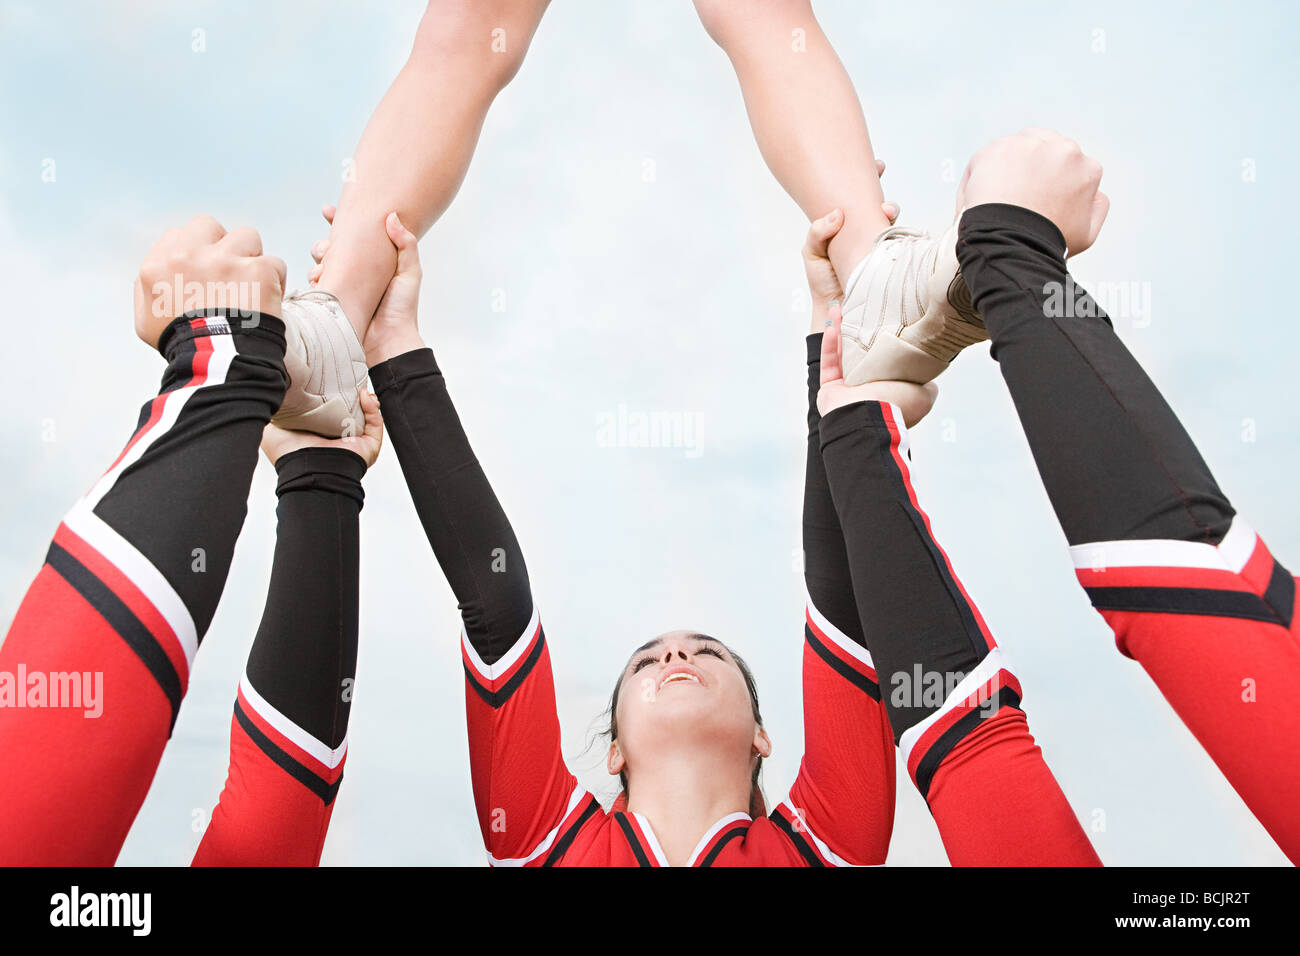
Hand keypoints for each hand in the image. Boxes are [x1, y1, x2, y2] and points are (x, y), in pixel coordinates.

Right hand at [134, 215, 286, 347]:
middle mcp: (189, 256)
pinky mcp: (257, 270)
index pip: (179, 235)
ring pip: (246, 236)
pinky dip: (275, 280)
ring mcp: (225, 260)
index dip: (196, 251)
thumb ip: (145, 288)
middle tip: (229, 271)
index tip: (206, 272)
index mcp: (158, 265)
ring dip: (251, 256)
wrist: (218, 363)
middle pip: (208, 225)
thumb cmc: (182, 346)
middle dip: (221, 244)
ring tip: (251, 283)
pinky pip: (274, 263)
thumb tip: (156, 268)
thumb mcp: (146, 320)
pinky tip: (269, 299)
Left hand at [260, 388, 384, 467]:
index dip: (330, 392)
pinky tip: (366, 396)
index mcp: (317, 432)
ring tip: (359, 385)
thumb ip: (273, 412)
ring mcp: (355, 441)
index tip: (329, 377)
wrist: (306, 469)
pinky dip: (374, 408)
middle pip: (350, 410)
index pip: (328, 409)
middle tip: (348, 377)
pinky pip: (376, 422)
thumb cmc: (289, 454)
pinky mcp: (369, 445)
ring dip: (366, 399)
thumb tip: (270, 393)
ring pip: (367, 415)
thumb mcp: (271, 428)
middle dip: (352, 392)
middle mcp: (337, 437)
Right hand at [309, 207, 423, 365]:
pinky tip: (319, 282)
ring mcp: (343, 288)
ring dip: (318, 262)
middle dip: (324, 244)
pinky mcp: (332, 302)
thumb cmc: (403, 309)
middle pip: (332, 249)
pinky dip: (315, 281)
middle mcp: (357, 274)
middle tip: (326, 249)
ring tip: (324, 268)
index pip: (356, 237)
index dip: (340, 222)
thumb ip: (405, 243)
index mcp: (374, 263)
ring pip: (320, 265)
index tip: (326, 210)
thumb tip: (391, 216)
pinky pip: (316, 286)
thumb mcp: (410, 272)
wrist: (389, 343)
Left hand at [804, 159, 896, 329]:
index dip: (867, 177)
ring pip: (888, 220)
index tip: (878, 165)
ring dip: (890, 212)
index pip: (855, 195)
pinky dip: (897, 233)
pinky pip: (897, 241)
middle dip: (881, 189)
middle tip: (880, 180)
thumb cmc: (821, 279)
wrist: (834, 308)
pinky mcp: (887, 258)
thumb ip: (818, 230)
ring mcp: (876, 242)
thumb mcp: (811, 251)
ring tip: (886, 212)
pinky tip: (893, 230)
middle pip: (876, 203)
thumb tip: (838, 214)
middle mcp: (862, 230)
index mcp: (845, 224)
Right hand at [816, 302, 937, 424]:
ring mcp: (847, 388)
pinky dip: (830, 343)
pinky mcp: (829, 387)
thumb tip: (930, 378)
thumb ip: (927, 385)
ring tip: (842, 309)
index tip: (885, 324)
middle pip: (862, 355)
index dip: (885, 343)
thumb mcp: (923, 394)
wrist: (870, 418)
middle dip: (859, 333)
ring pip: (843, 354)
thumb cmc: (897, 406)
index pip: (886, 363)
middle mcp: (867, 389)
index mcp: (888, 390)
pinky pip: (829, 361)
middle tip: (861, 313)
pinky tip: (833, 323)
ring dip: (841, 331)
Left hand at [956, 128, 1108, 255]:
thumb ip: (1098, 207)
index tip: (1038, 201)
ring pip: (1021, 146)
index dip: (1052, 184)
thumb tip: (1096, 191)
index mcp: (1087, 168)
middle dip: (1034, 168)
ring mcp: (1031, 144)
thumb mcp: (1087, 233)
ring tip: (1003, 193)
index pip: (1070, 167)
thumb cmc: (1046, 243)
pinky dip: (984, 171)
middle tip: (1018, 197)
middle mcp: (1063, 149)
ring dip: (1013, 162)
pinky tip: (983, 194)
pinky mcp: (1000, 147)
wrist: (1010, 242)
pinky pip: (990, 155)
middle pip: (1048, 151)